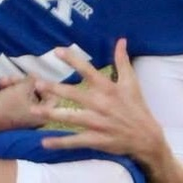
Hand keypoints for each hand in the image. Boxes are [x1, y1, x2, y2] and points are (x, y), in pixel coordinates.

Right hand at [0, 68, 54, 130]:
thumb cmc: (10, 105)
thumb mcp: (22, 89)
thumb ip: (31, 81)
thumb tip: (35, 76)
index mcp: (41, 116)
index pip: (52, 100)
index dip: (46, 87)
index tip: (35, 79)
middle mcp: (30, 119)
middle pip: (30, 97)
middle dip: (19, 83)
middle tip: (13, 77)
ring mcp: (16, 119)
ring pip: (14, 97)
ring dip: (7, 85)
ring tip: (1, 79)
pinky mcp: (2, 116)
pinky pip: (2, 100)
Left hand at [32, 40, 162, 157]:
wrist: (148, 139)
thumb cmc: (137, 108)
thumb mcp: (132, 83)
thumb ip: (122, 61)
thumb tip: (121, 40)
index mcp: (108, 88)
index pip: (88, 71)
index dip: (73, 61)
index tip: (57, 51)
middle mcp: (101, 105)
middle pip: (74, 95)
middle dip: (55, 90)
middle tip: (38, 84)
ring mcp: (98, 124)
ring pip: (71, 118)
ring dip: (52, 115)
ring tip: (34, 110)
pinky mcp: (97, 140)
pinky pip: (76, 141)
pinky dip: (60, 142)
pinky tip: (44, 142)